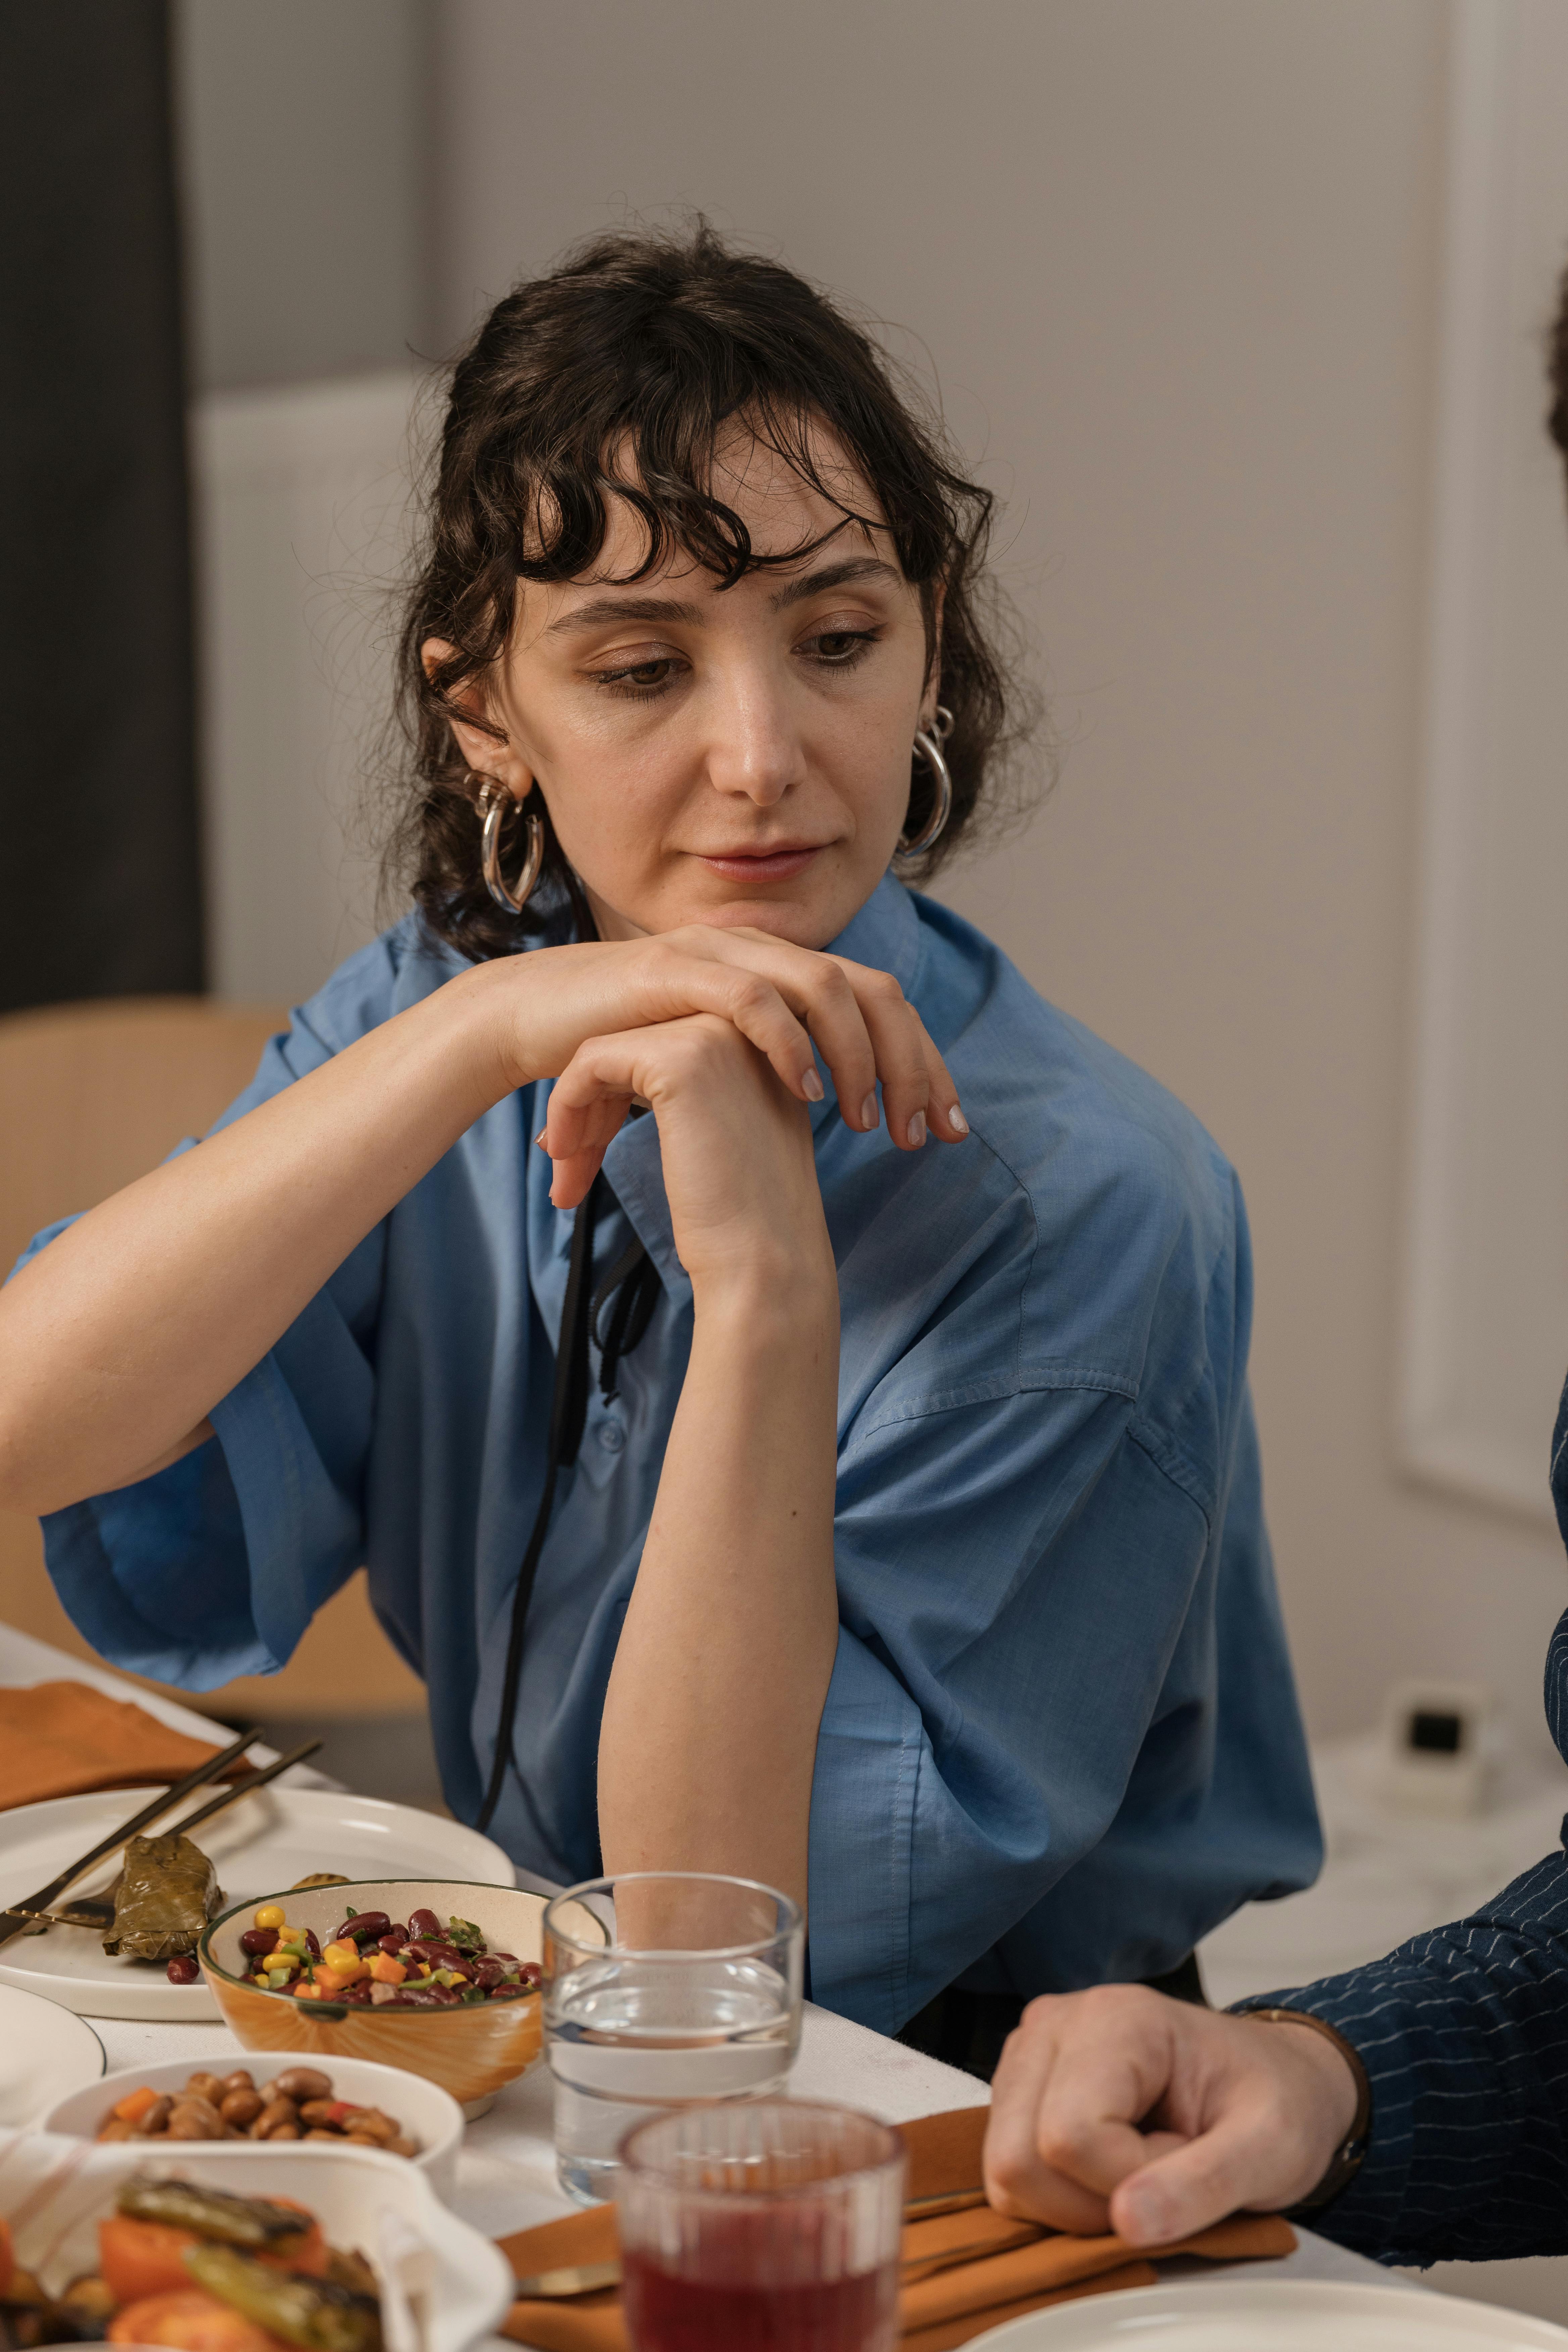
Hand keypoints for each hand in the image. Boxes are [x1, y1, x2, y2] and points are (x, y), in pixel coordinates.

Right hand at [469, 924, 966, 1188]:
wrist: (532, 1020)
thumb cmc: (623, 1045)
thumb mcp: (716, 1058)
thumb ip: (771, 1069)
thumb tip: (827, 1106)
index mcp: (781, 969)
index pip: (881, 1005)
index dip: (924, 1062)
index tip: (949, 1128)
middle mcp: (760, 950)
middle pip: (873, 992)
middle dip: (913, 1063)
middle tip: (929, 1133)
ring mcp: (718, 953)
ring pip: (825, 987)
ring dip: (859, 1056)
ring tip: (873, 1122)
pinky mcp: (674, 970)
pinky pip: (752, 998)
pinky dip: (790, 1043)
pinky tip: (809, 1092)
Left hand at [540, 1014, 831, 1293]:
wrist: (765, 1260)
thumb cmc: (746, 1219)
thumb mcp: (729, 1136)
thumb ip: (699, 1099)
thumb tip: (625, 1086)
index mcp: (761, 1043)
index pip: (665, 1046)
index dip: (619, 1096)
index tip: (594, 1149)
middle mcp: (742, 1025)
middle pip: (634, 1045)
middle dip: (592, 1106)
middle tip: (569, 1167)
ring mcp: (713, 1034)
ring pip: (607, 1050)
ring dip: (574, 1110)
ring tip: (564, 1168)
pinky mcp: (679, 1060)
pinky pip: (592, 1062)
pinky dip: (565, 1104)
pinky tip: (564, 1152)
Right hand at [983, 1986, 1360, 2246]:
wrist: (1276, 2081)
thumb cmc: (1276, 2101)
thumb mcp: (1272, 2146)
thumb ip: (1206, 2183)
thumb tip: (1129, 2222)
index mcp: (1116, 2018)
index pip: (1071, 2136)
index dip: (1128, 2182)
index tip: (1186, 2164)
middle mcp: (1055, 2024)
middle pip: (1020, 2157)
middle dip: (1093, 2199)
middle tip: (1162, 2176)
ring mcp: (1030, 2054)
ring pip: (1006, 2171)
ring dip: (1076, 2201)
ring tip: (1142, 2168)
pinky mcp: (1021, 2090)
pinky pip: (1008, 2174)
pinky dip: (1060, 2196)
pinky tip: (1112, 2168)